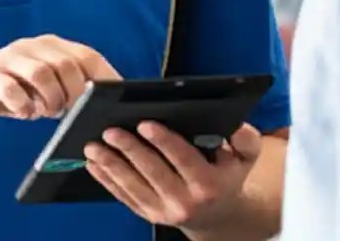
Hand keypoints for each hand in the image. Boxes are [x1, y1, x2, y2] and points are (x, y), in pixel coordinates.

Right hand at [0, 35, 119, 126]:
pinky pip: (11, 89)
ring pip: (42, 73)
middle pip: (67, 64)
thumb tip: (103, 106)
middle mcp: (30, 46)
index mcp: (49, 46)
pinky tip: (24, 113)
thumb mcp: (42, 87)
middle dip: (75, 93)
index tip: (113, 101)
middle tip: (70, 112)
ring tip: (47, 113)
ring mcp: (7, 59)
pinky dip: (23, 106)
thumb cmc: (10, 93)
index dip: (104, 77)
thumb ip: (68, 87)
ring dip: (51, 99)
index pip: (87, 55)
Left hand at [84, 122, 261, 232]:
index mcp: (209, 185)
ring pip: (132, 186)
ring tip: (93, 146)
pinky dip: (106, 180)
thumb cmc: (227, 176)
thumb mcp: (245, 158)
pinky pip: (123, 196)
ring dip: (110, 165)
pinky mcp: (147, 215)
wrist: (218, 215)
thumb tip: (236, 125)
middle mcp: (186, 202)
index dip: (164, 141)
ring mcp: (164, 211)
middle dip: (129, 150)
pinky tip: (93, 163)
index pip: (184, 160)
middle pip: (152, 172)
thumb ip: (246, 140)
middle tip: (110, 131)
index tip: (145, 123)